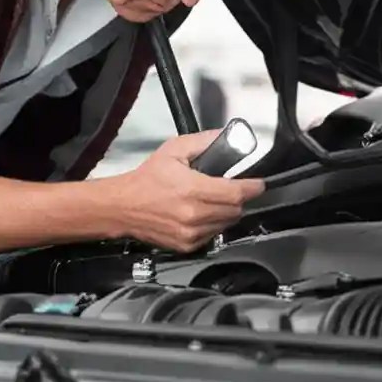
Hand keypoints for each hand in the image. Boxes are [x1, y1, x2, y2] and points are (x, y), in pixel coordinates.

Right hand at [99, 129, 265, 252]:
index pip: (237, 193)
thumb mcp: (174, 150)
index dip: (253, 188)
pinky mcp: (187, 245)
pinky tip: (202, 213)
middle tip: (233, 188)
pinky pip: (214, 235)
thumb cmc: (146, 180)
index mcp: (193, 190)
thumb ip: (203, 141)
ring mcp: (191, 233)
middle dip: (239, 198)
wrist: (123, 207)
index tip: (258, 183)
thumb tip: (225, 135)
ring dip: (227, 212)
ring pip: (227, 224)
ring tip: (214, 200)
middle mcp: (194, 215)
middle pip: (236, 210)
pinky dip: (214, 224)